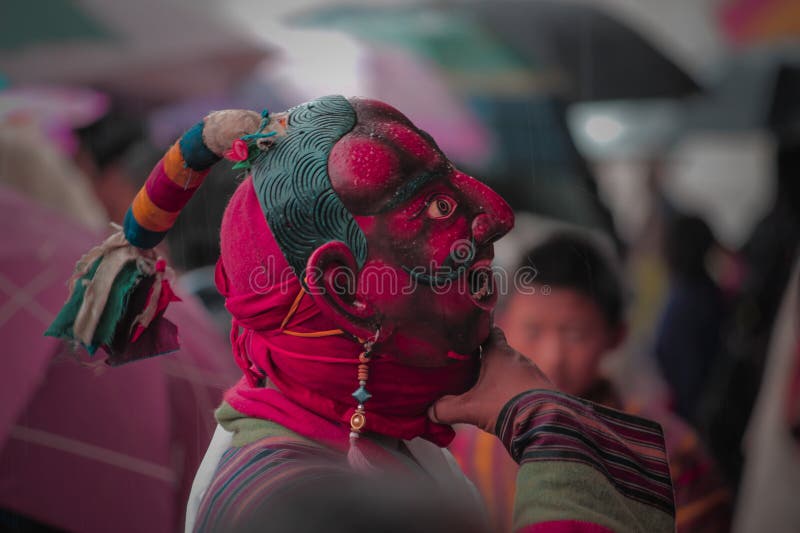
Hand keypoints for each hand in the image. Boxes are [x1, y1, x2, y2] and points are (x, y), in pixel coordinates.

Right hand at [429, 327, 552, 433]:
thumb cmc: (507, 406)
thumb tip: (431, 412)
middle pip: (500, 353)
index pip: (490, 332)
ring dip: (503, 378)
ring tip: (489, 392)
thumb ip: (446, 409)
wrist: (545, 423)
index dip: (479, 333)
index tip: (469, 338)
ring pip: (514, 370)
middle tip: (471, 371)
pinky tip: (508, 405)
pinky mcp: (544, 389)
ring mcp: (534, 373)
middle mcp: (519, 358)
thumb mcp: (470, 408)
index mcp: (500, 353)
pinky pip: (526, 385)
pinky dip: (516, 391)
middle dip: (487, 361)